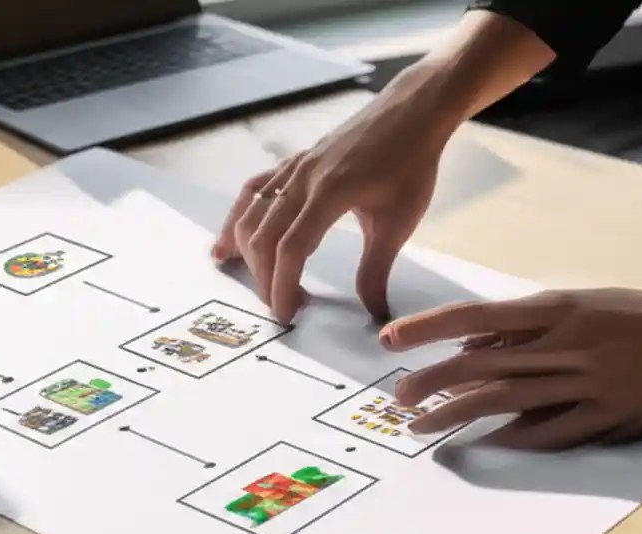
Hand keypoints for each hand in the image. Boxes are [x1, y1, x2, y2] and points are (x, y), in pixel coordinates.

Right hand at [212, 64, 455, 323]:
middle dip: (265, 278)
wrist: (412, 111)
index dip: (283, 286)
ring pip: (252, 213)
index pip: (291, 249)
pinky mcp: (294, 160)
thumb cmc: (412, 163)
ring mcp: (294, 166)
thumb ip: (377, 269)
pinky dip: (238, 218)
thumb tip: (374, 313)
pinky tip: (229, 242)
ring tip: (252, 283)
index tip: (287, 315)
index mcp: (329, 193)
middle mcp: (302, 177)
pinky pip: (254, 191)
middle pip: (264, 236)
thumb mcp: (399, 221)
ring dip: (246, 252)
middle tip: (281, 307)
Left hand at [379, 289, 641, 448]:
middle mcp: (565, 344)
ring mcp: (586, 382)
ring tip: (422, 426)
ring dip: (458, 412)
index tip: (390, 340)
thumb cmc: (637, 316)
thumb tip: (471, 343)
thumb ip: (526, 326)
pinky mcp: (608, 414)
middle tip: (397, 397)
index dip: (429, 328)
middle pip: (483, 364)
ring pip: (508, 399)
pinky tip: (484, 444)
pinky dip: (515, 437)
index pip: (476, 315)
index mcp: (556, 310)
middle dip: (433, 381)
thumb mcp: (579, 305)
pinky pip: (552, 431)